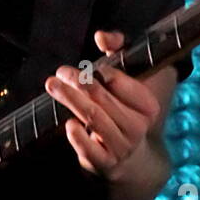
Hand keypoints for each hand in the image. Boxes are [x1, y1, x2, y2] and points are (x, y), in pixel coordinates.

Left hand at [45, 30, 162, 179]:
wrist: (133, 162)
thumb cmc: (125, 112)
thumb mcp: (129, 82)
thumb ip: (118, 52)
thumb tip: (101, 35)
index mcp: (147, 106)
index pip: (120, 83)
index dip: (101, 73)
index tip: (86, 67)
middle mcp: (137, 127)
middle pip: (102, 99)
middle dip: (79, 83)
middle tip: (61, 71)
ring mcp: (122, 147)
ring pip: (93, 119)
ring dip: (70, 100)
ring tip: (52, 85)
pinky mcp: (106, 164)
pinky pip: (90, 150)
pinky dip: (78, 137)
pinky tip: (68, 124)